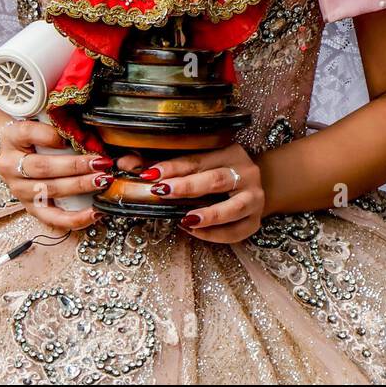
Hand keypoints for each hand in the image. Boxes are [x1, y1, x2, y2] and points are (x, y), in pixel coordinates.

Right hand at [0, 119, 140, 232]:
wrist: (8, 154)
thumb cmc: (30, 136)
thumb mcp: (36, 121)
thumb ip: (56, 123)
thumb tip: (85, 131)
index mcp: (12, 138)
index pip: (30, 133)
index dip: (52, 136)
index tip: (75, 136)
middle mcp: (11, 166)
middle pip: (44, 167)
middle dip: (75, 166)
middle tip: (101, 162)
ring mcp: (20, 190)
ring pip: (50, 191)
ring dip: (80, 187)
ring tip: (102, 181)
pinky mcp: (31, 207)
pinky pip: (52, 218)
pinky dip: (75, 218)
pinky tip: (94, 212)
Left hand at [143, 143, 263, 243]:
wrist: (261, 185)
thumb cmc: (219, 173)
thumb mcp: (198, 164)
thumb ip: (164, 166)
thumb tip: (124, 164)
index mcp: (229, 152)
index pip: (198, 159)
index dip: (173, 167)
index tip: (150, 174)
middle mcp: (246, 172)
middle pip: (216, 179)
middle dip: (188, 186)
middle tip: (163, 192)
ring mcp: (254, 198)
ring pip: (234, 207)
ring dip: (209, 214)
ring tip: (186, 219)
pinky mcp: (256, 221)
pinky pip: (236, 231)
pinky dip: (215, 234)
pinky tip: (194, 231)